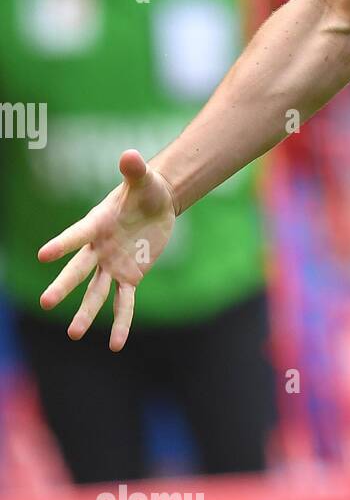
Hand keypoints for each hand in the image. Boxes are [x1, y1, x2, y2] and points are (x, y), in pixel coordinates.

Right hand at [37, 149, 177, 351]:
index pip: (77, 235)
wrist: (157, 204)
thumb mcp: (143, 179)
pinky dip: (121, 322)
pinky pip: (124, 302)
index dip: (62, 243)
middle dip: (64, 285)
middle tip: (45, 303)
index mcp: (97, 224)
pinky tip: (117, 344)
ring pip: (96, 292)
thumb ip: (134, 169)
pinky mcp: (130, 276)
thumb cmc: (145, 189)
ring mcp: (112, 265)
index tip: (42, 254)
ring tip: (74, 334)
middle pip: (79, 270)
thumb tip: (129, 154)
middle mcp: (99, 249)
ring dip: (86, 312)